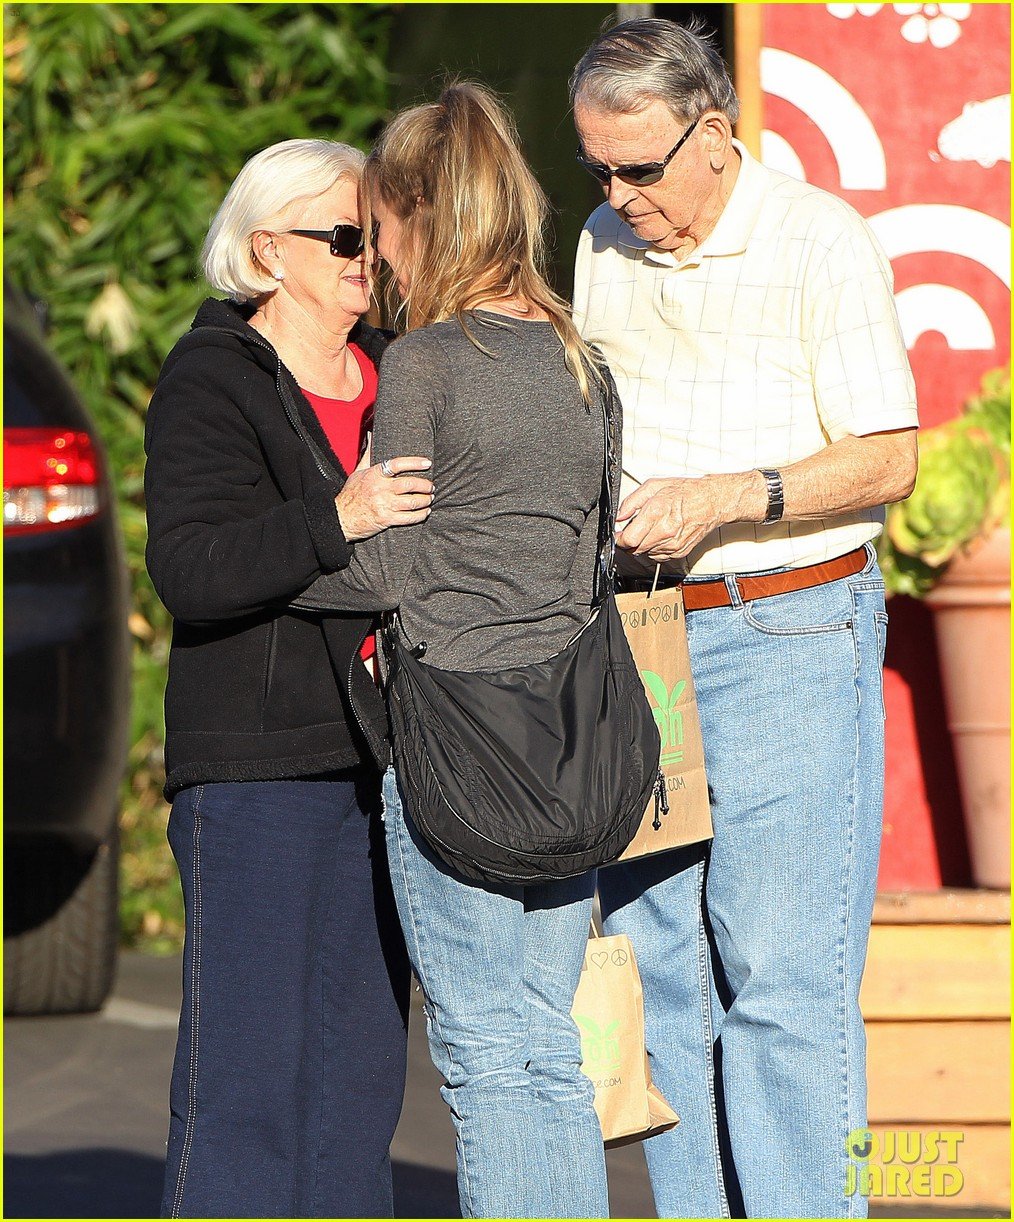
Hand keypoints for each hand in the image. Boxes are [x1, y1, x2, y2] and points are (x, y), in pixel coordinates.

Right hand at [335, 454, 433, 541]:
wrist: (341, 518)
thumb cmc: (351, 494)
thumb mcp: (358, 472)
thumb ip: (368, 455)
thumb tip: (372, 435)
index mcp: (374, 474)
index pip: (398, 464)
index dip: (415, 463)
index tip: (427, 463)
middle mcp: (380, 489)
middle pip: (410, 484)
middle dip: (425, 485)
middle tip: (431, 486)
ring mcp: (384, 505)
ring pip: (413, 502)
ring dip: (425, 500)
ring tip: (430, 498)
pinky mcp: (387, 519)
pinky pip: (410, 517)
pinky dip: (421, 515)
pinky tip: (425, 511)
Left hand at [615, 476, 732, 562]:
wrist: (712, 501)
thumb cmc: (687, 492)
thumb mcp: (654, 486)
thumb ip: (631, 502)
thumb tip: (619, 516)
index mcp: (656, 512)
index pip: (628, 539)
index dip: (619, 538)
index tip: (618, 534)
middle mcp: (664, 531)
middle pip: (634, 549)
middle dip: (628, 541)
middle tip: (631, 530)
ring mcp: (673, 544)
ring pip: (644, 553)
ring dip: (641, 544)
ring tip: (650, 528)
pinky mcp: (679, 552)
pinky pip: (657, 556)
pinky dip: (653, 548)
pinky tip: (659, 535)